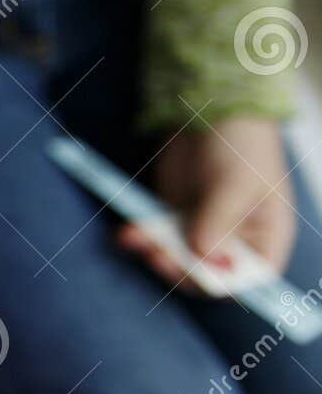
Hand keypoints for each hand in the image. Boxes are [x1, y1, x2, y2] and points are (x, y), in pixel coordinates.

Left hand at [118, 117, 296, 282]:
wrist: (209, 114)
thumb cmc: (239, 145)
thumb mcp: (233, 184)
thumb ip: (218, 222)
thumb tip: (204, 256)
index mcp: (267, 235)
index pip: (252, 276)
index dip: (225, 280)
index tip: (198, 267)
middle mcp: (236, 240)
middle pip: (207, 272)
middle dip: (180, 267)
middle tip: (157, 256)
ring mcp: (203, 230)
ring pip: (176, 257)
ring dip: (154, 251)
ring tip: (135, 239)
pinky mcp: (175, 217)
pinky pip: (157, 237)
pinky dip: (141, 236)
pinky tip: (126, 233)